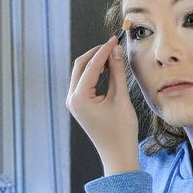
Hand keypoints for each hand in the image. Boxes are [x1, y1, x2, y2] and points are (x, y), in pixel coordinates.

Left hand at [67, 35, 139, 174]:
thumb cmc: (121, 130)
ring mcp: (73, 102)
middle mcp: (71, 98)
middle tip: (114, 44)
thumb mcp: (121, 98)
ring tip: (114, 55)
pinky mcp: (79, 105)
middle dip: (97, 54)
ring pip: (81, 73)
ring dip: (96, 62)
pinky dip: (95, 73)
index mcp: (79, 98)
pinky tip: (108, 68)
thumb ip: (117, 72)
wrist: (117, 154)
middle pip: (81, 66)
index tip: (115, 38)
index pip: (91, 66)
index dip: (104, 50)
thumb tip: (116, 50)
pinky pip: (84, 82)